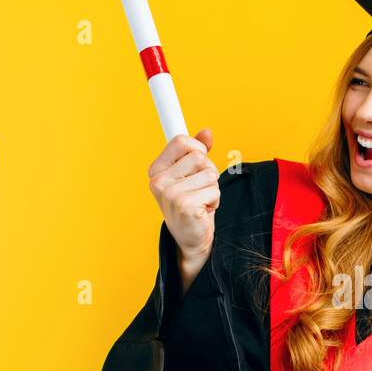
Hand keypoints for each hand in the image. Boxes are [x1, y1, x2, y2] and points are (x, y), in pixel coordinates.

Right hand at [147, 127, 218, 274]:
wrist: (190, 238)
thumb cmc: (191, 204)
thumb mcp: (192, 175)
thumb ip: (197, 152)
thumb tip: (206, 132)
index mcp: (156, 170)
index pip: (181, 141)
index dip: (197, 147)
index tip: (199, 156)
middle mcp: (159, 181)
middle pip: (200, 156)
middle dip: (209, 171)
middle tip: (200, 189)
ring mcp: (170, 194)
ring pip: (210, 173)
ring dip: (213, 188)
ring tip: (201, 201)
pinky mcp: (185, 205)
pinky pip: (214, 190)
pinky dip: (215, 201)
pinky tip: (203, 211)